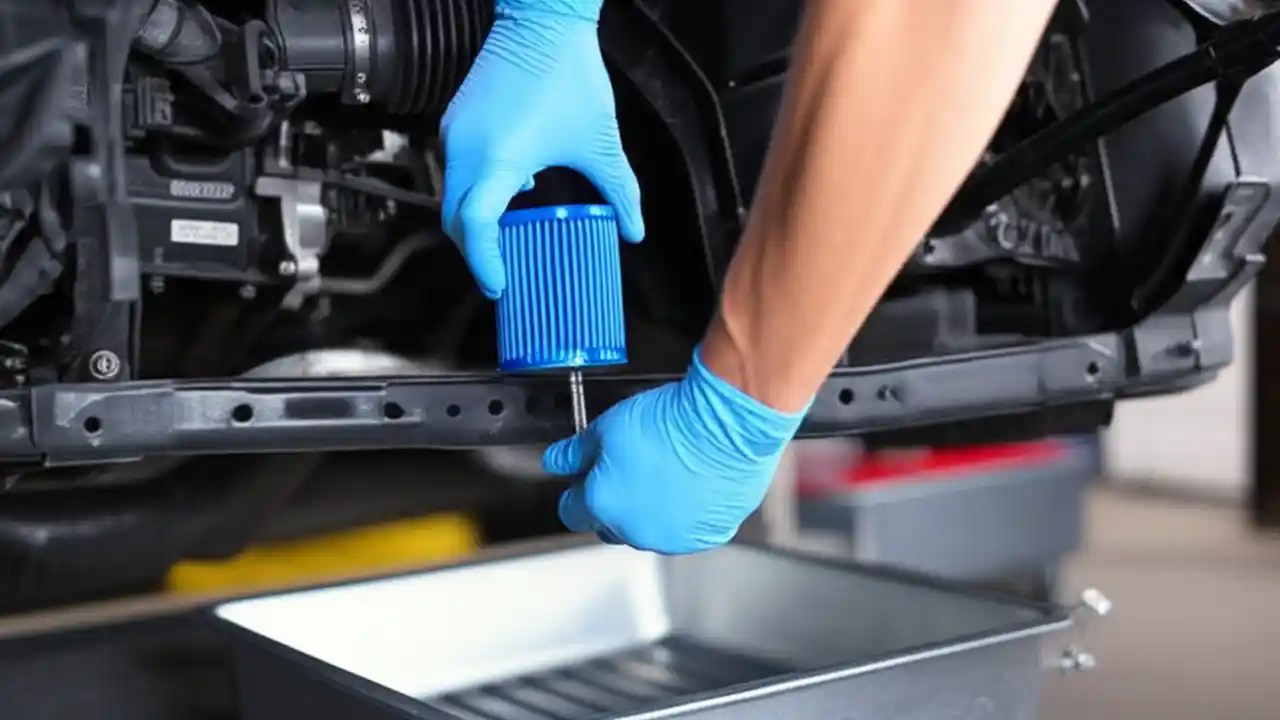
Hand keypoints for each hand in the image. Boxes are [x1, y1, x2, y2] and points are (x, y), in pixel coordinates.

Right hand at [440, 0, 643, 298]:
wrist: (542, 21)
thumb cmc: (568, 75)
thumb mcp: (600, 143)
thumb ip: (620, 191)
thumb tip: (634, 229)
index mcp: (498, 160)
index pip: (475, 226)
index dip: (484, 263)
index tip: (500, 285)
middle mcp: (467, 150)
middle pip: (454, 220)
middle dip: (475, 251)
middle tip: (502, 273)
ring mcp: (455, 135)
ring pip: (451, 195)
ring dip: (472, 222)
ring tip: (504, 241)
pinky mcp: (455, 122)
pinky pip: (456, 171)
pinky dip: (473, 193)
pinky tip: (509, 194)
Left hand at [542, 350, 806, 553]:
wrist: (727, 423)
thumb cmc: (673, 422)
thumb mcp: (608, 426)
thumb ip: (576, 451)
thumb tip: (557, 461)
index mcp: (604, 505)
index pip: (572, 511)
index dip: (577, 492)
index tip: (585, 479)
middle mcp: (636, 531)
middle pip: (610, 525)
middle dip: (612, 503)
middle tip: (629, 470)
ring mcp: (673, 538)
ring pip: (648, 531)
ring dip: (649, 511)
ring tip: (664, 473)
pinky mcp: (707, 536)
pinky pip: (686, 531)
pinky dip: (684, 514)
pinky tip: (690, 485)